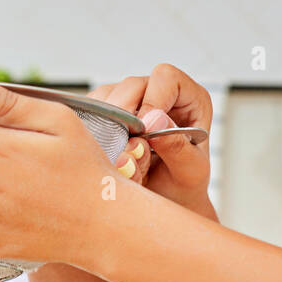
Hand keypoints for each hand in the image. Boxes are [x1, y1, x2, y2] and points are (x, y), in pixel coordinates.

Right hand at [95, 64, 213, 212]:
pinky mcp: (109, 117)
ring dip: (107, 127)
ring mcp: (131, 105)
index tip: (145, 130)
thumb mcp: (190, 171)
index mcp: (189, 100)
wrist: (165, 203)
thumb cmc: (183, 187)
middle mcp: (159, 95)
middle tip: (125, 145)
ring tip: (118, 154)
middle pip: (132, 84)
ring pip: (107, 97)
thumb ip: (177, 146)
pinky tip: (105, 152)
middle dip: (123, 115)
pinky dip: (94, 133)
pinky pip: (91, 113)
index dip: (153, 99)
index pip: (166, 78)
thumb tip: (155, 120)